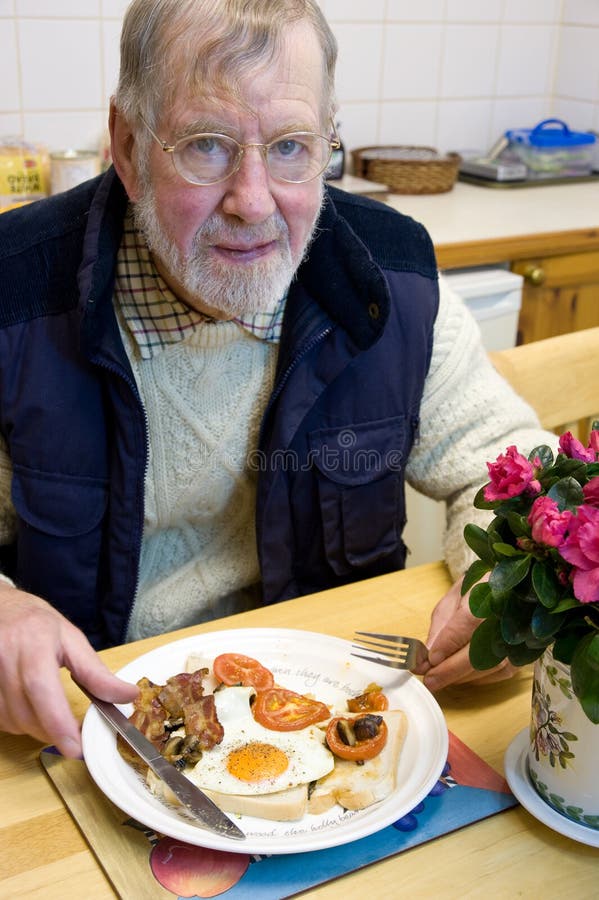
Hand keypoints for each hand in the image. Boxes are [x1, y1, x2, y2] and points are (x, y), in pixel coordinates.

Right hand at [0, 583, 137, 756]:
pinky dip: (15, 722)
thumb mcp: (70, 638)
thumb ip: (96, 671)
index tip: (75, 747)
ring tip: (46, 709)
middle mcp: (5, 658)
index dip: (58, 723)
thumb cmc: (34, 622)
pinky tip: (27, 706)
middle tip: (71, 732)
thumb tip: (127, 695)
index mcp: (33, 644)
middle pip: (26, 713)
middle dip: (52, 732)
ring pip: (10, 722)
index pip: (42, 689)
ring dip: (33, 728)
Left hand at [416, 574, 515, 690]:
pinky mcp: (526, 651)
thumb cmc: (480, 589)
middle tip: (430, 679)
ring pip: (490, 666)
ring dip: (462, 676)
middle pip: (480, 650)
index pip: (468, 622)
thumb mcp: (455, 596)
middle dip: (450, 670)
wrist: (514, 586)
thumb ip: (442, 623)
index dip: (448, 644)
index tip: (430, 659)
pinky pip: (502, 672)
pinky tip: (464, 675)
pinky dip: (480, 677)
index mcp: (490, 591)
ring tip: (441, 678)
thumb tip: (430, 653)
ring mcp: (521, 635)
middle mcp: (510, 614)